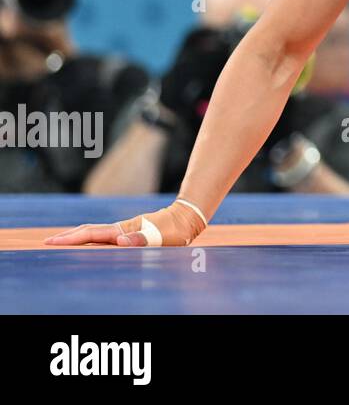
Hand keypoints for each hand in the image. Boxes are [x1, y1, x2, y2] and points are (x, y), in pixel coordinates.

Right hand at [43, 199, 207, 246]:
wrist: (186, 218)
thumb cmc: (175, 230)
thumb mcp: (162, 236)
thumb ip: (142, 239)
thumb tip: (119, 240)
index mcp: (124, 230)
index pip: (92, 234)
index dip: (72, 239)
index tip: (53, 242)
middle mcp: (120, 230)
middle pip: (89, 232)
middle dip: (68, 238)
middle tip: (48, 243)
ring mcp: (124, 231)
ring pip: (95, 234)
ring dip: (78, 238)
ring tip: (61, 244)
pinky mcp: (129, 234)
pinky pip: (104, 238)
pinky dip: (91, 240)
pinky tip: (87, 246)